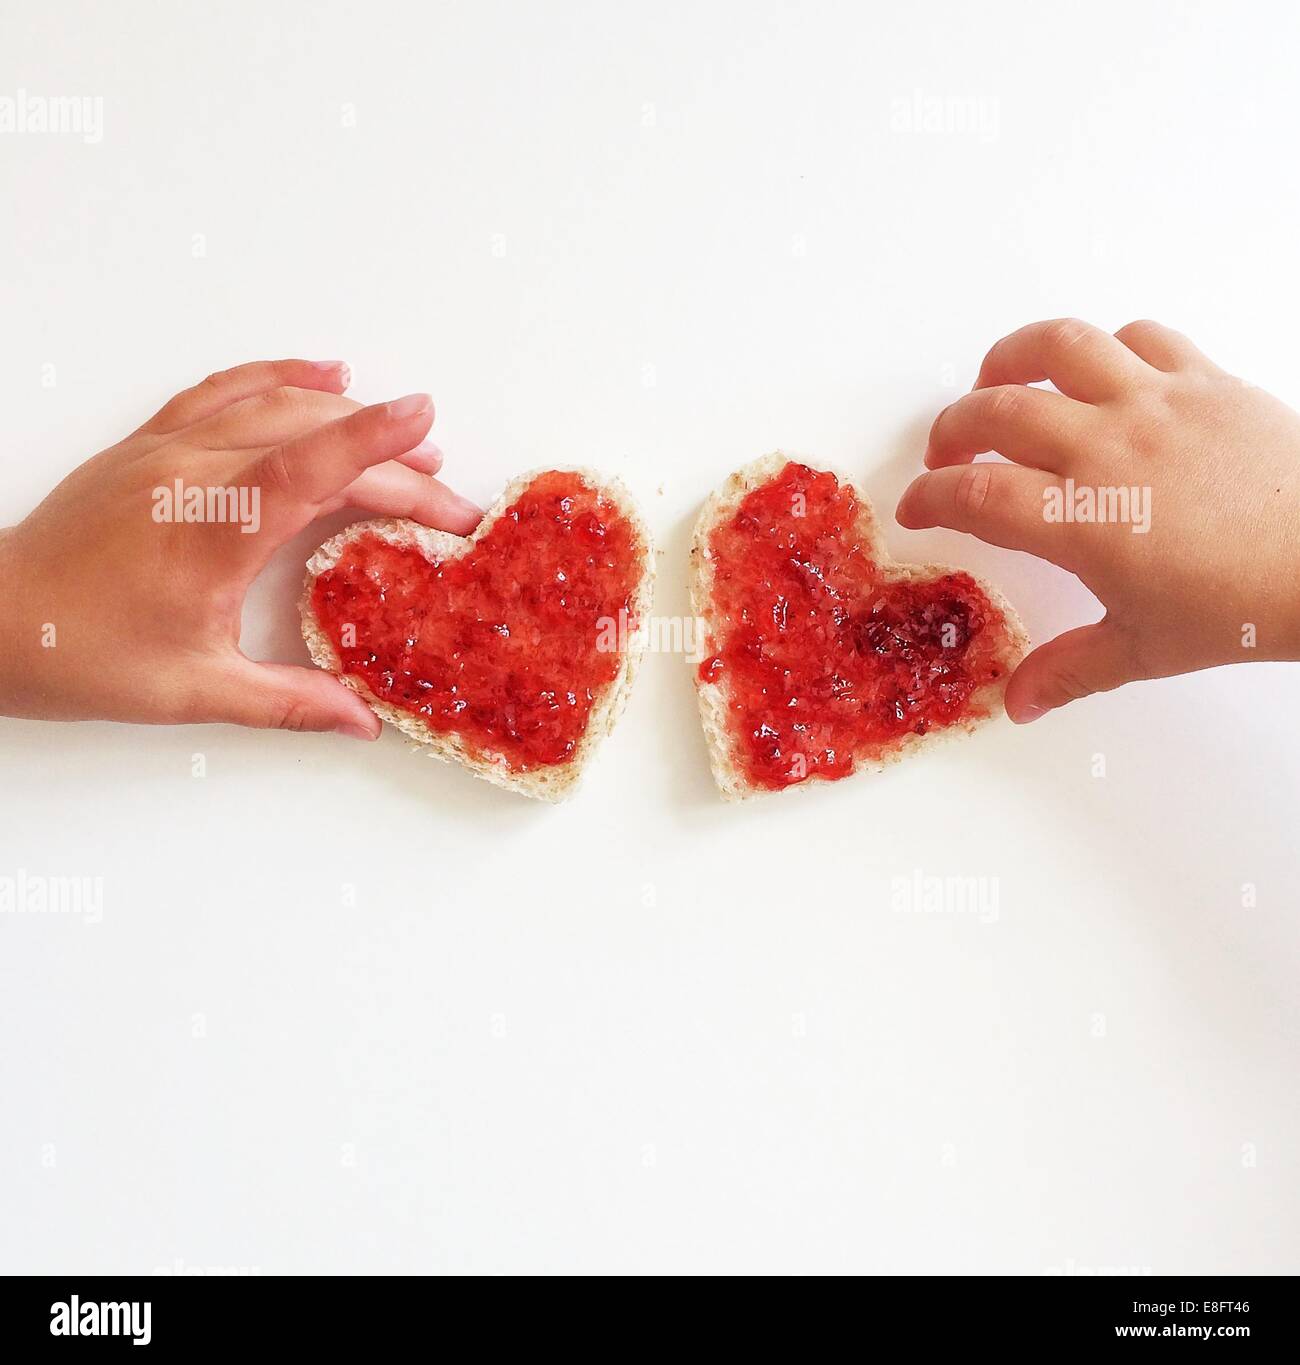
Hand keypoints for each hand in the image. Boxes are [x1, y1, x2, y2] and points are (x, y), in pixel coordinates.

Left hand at [0, 359, 481, 735]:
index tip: (424, 418)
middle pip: (314, 445)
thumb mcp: (195, 690)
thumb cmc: (82, 654)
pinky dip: (279, 376)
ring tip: (411, 442)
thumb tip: (362, 720)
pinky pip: (223, 389)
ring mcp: (169, 449)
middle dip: (393, 465)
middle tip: (448, 503)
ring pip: (278, 407)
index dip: (372, 442)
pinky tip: (323, 374)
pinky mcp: (151, 442)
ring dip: (351, 418)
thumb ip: (289, 702)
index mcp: (210, 534)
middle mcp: (192, 476)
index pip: (307, 469)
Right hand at [896, 318, 1299, 720]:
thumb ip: (1068, 670)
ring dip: (1011, 358)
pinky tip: (1097, 373)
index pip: (974, 495)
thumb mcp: (1143, 649)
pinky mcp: (1203, 380)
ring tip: (996, 380)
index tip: (916, 506)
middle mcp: (1106, 448)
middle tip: (945, 452)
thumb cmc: (1243, 606)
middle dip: (953, 429)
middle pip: (996, 412)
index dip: (930, 496)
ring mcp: (1155, 403)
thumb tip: (1020, 703)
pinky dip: (1105, 348)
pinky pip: (1140, 338)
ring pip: (1059, 348)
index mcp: (1081, 519)